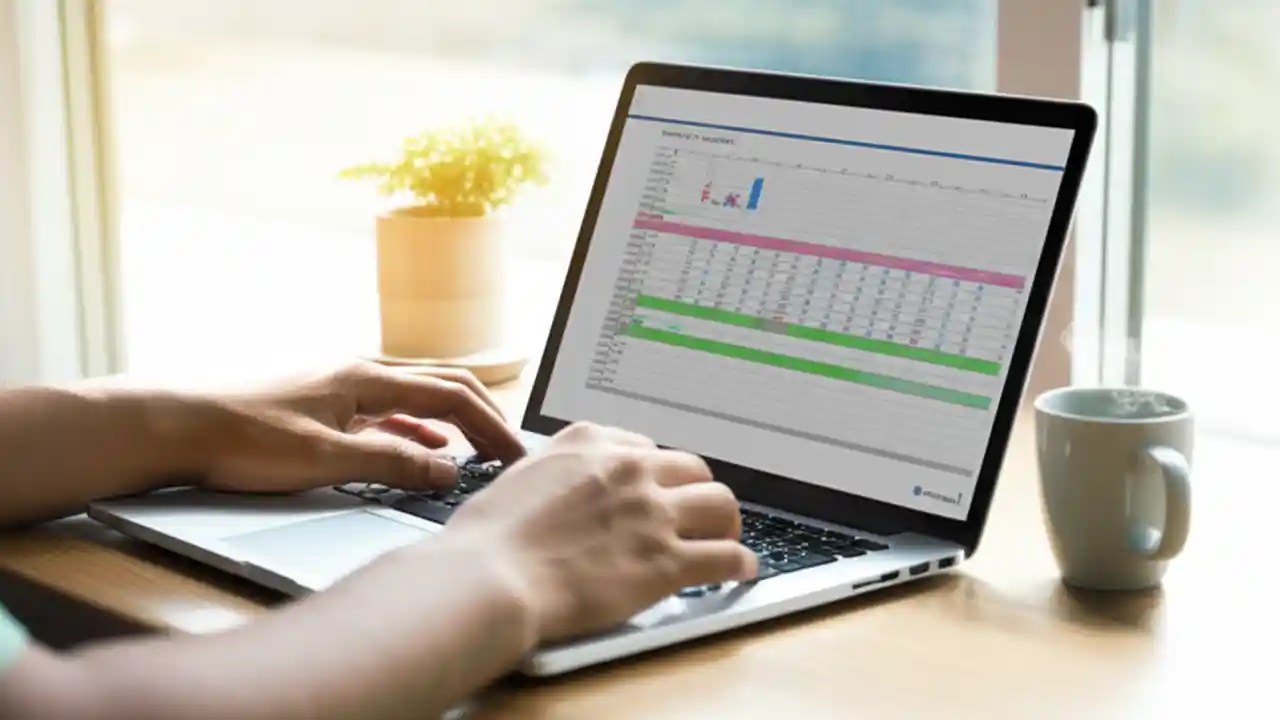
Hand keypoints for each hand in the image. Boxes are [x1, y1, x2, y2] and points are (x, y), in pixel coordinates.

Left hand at [195, 361, 524, 492]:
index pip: (452, 396)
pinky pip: (390, 411)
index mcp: (367, 378)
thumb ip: (391, 464)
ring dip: (455, 423)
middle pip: (443, 387)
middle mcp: (360, 373)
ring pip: (418, 398)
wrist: (177, 425)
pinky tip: (422, 450)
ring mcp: (343, 387)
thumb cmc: (241, 438)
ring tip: (480, 452)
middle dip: (484, 418)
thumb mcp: (324, 459)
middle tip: (511, 452)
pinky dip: (419, 429)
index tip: (517, 457)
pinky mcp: (326, 404)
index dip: (492, 427)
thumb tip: (449, 470)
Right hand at [439, 421, 757, 643]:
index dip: (654, 474)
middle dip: (695, 491)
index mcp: (592, 442)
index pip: (645, 449)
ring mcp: (653, 515)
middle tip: (695, 513)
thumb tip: (560, 486)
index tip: (656, 490)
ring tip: (726, 537)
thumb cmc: (488, 538)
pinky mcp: (666, 562)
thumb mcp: (520, 477)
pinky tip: (741, 569)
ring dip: (726, 522)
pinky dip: (739, 563)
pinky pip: (725, 556)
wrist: (492, 577)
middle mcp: (630, 470)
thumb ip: (554, 473)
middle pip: (692, 469)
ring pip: (719, 504)